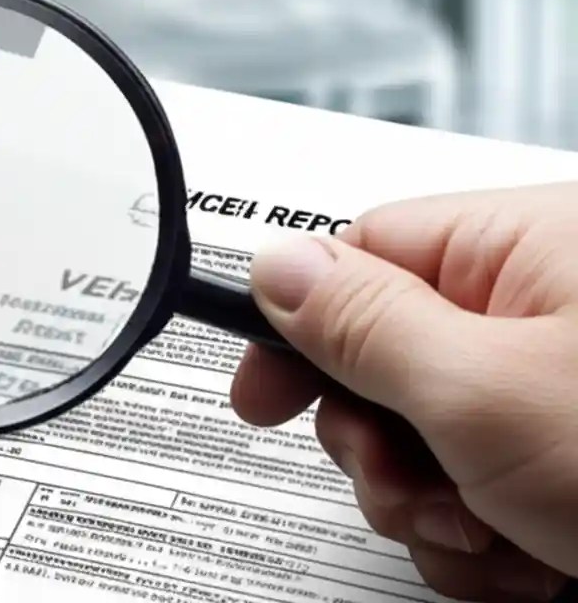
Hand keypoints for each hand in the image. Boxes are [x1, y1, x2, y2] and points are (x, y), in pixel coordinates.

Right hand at [231, 182, 577, 601]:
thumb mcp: (487, 393)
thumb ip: (365, 324)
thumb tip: (280, 267)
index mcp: (526, 248)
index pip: (360, 257)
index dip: (297, 328)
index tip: (263, 398)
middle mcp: (546, 309)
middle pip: (385, 361)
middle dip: (382, 446)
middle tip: (415, 486)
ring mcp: (559, 389)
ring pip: (429, 442)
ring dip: (437, 509)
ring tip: (498, 536)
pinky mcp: (572, 458)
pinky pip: (482, 489)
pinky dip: (488, 542)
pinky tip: (533, 561)